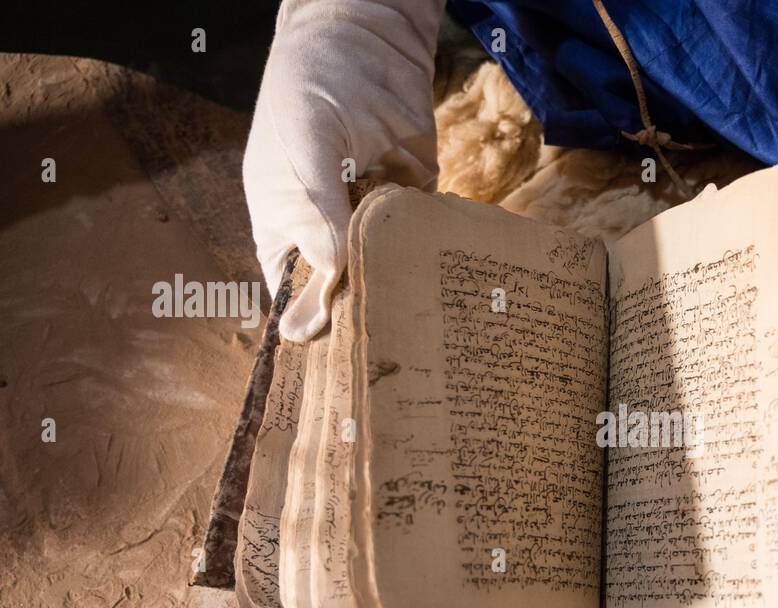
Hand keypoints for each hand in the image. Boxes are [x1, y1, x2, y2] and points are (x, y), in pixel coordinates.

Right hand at [243, 0, 443, 341]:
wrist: (365, 39)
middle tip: (395, 342)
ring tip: (425, 319)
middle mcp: (328, 238)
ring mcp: (373, 224)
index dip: (317, 326)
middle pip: (349, 297)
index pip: (296, 299)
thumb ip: (317, 212)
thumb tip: (333, 273)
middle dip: (370, 315)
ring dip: (406, 290)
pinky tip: (447, 275)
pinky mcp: (414, 207)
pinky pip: (424, 243)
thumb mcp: (304, 149)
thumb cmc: (309, 89)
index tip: (345, 351)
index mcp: (283, 233)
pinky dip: (434, 254)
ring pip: (390, 275)